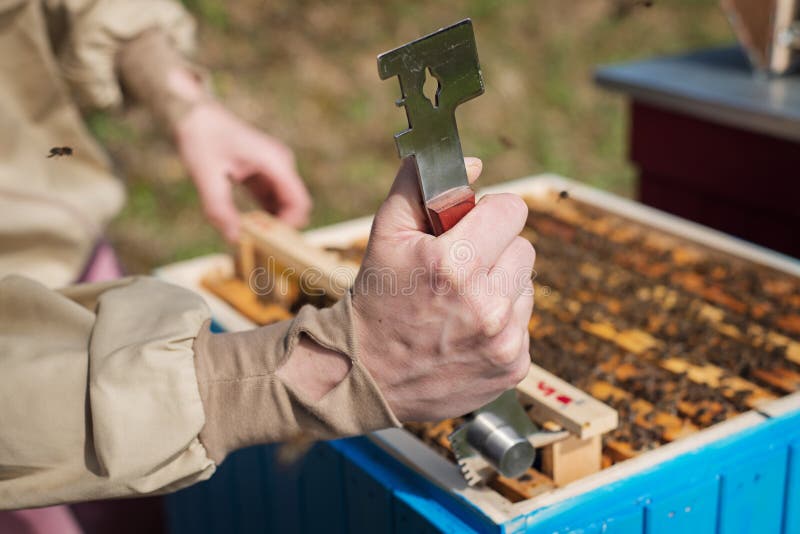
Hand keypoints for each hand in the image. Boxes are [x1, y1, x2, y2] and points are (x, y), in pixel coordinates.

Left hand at [174, 100, 311, 240]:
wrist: (195, 114)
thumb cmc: (201, 137)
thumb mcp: (206, 175)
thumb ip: (219, 209)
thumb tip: (234, 239)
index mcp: (275, 162)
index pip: (299, 202)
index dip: (290, 226)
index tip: (268, 241)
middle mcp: (281, 165)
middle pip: (295, 206)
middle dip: (281, 228)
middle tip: (257, 243)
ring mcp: (275, 169)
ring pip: (285, 205)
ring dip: (272, 223)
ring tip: (250, 235)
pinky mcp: (264, 173)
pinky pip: (273, 200)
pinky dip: (264, 215)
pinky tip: (246, 225)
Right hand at [352, 157, 534, 421]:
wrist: (368, 375)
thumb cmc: (377, 297)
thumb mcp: (386, 234)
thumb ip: (421, 186)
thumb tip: (474, 164)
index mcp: (455, 265)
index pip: (512, 209)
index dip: (488, 214)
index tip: (469, 227)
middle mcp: (486, 305)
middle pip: (524, 247)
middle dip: (495, 251)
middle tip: (458, 270)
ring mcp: (503, 341)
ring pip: (527, 286)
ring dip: (500, 288)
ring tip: (460, 304)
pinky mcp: (513, 366)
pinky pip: (524, 323)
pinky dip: (501, 323)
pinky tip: (467, 331)